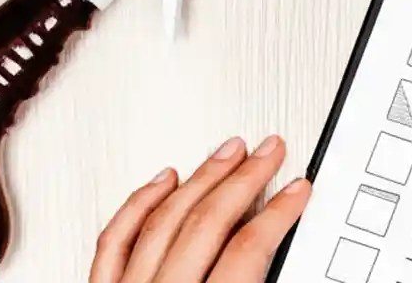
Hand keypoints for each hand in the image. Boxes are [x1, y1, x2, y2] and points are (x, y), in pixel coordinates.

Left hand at [90, 135, 310, 282]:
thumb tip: (295, 261)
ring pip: (162, 221)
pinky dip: (139, 205)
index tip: (297, 190)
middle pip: (206, 224)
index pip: (247, 249)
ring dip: (199, 180)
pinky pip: (114, 242)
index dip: (278, 213)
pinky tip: (162, 181)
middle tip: (269, 151)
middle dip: (244, 180)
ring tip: (227, 153)